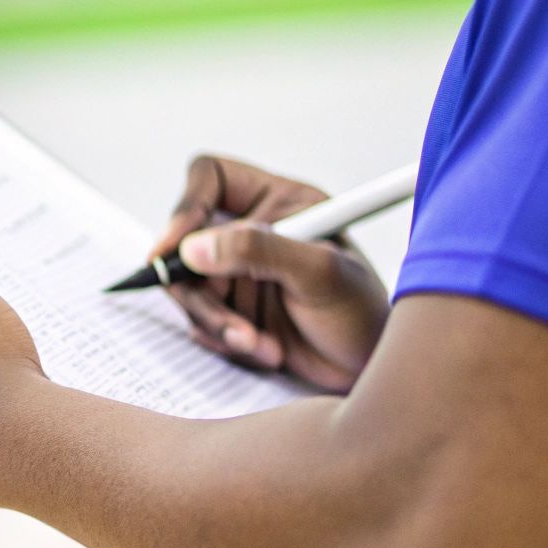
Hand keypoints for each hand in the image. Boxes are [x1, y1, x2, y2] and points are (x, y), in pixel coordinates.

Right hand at [154, 155, 389, 391]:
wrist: (373, 368)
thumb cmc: (363, 313)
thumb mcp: (319, 272)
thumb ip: (258, 249)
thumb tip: (194, 247)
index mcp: (278, 203)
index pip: (211, 179)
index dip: (187, 207)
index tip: (175, 249)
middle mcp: (252, 233)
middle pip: (186, 242)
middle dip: (201, 290)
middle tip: (229, 322)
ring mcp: (239, 273)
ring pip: (189, 287)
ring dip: (217, 322)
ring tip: (257, 344)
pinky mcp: (233, 310)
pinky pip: (200, 320)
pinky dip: (225, 341)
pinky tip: (265, 350)